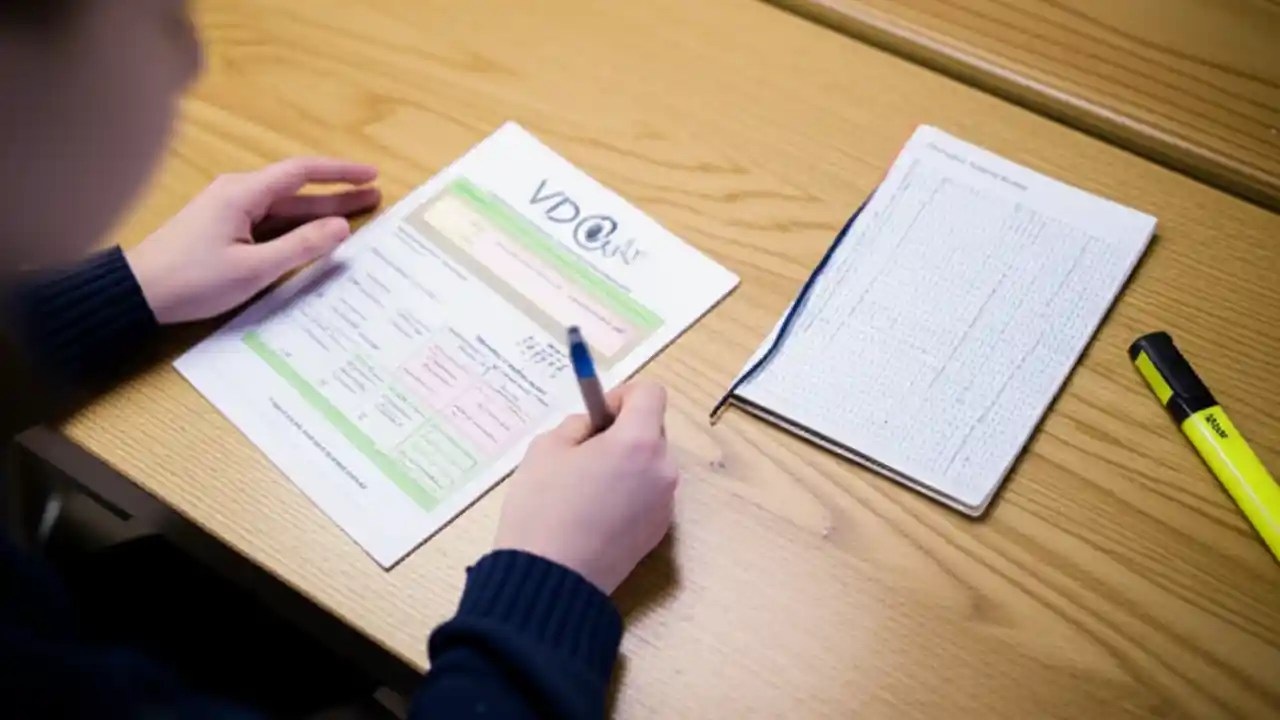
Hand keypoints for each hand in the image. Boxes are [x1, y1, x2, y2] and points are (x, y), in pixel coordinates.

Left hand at [126, 157, 380, 323]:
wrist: (136, 292)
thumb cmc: (193, 279)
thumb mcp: (253, 268)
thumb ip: (301, 246)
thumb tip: (341, 227)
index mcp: (244, 194)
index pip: (302, 172)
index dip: (340, 172)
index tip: (371, 175)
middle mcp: (238, 194)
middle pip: (296, 189)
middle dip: (337, 192)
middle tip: (375, 195)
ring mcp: (229, 211)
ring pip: (284, 207)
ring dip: (319, 210)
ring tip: (357, 213)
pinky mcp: (224, 229)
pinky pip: (270, 222)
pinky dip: (298, 227)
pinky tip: (316, 237)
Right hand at [495, 382, 678, 593]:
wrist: (551, 580)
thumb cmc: (543, 508)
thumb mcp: (546, 449)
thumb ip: (577, 426)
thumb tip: (593, 427)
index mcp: (638, 442)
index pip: (650, 393)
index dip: (621, 395)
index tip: (595, 415)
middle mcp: (662, 469)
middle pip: (652, 429)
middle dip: (622, 431)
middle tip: (583, 451)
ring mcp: (665, 503)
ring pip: (650, 463)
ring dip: (626, 462)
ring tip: (585, 486)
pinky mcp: (659, 532)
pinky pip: (648, 494)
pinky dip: (628, 492)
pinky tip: (595, 513)